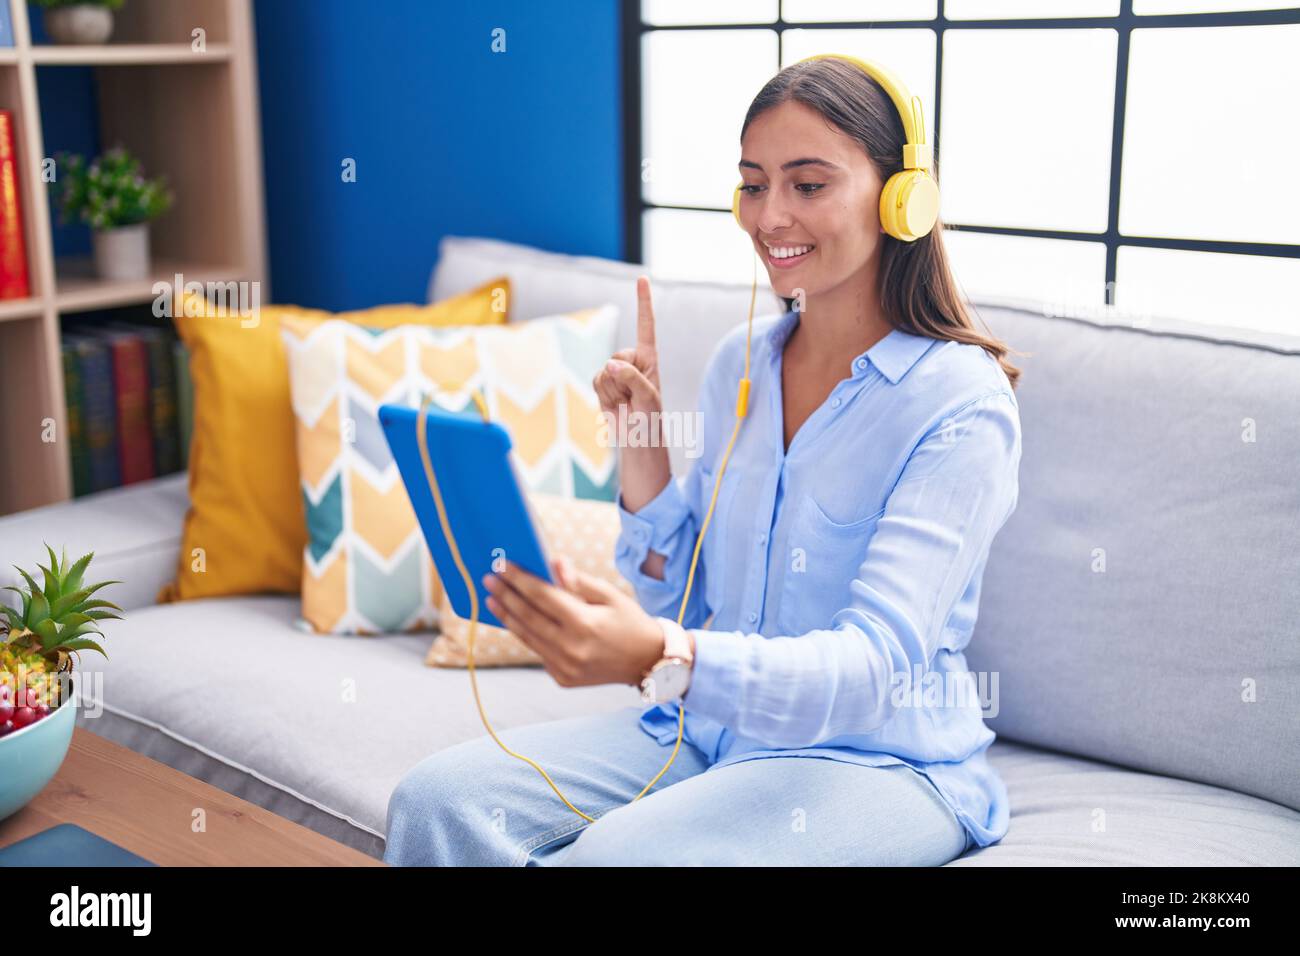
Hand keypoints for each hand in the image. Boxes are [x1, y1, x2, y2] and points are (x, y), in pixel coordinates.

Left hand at [482, 557, 665, 687]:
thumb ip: (578, 581)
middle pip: (528, 617)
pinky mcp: (563, 678)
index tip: (502, 566)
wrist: (648, 662)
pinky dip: (526, 635)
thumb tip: (553, 562)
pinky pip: (539, 652)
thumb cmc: (630, 621)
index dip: (519, 579)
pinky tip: (514, 620)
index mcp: (584, 624)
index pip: (542, 596)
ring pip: (528, 637)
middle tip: (489, 579)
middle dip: (506, 595)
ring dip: (508, 617)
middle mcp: (572, 648)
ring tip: (492, 599)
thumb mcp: (609, 595)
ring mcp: (566, 667)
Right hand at [592, 275, 661, 416]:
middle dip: (623, 379)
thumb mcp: (648, 397)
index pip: (646, 326)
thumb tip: (609, 365)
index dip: (643, 302)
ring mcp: (615, 371)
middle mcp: (631, 361)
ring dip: (614, 390)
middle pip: (618, 356)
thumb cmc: (650, 418)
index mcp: (649, 358)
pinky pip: (596, 380)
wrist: (636, 437)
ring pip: (605, 371)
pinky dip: (604, 394)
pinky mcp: (601, 382)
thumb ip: (632, 378)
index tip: (642, 278)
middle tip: (633, 398)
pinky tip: (614, 404)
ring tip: (626, 402)